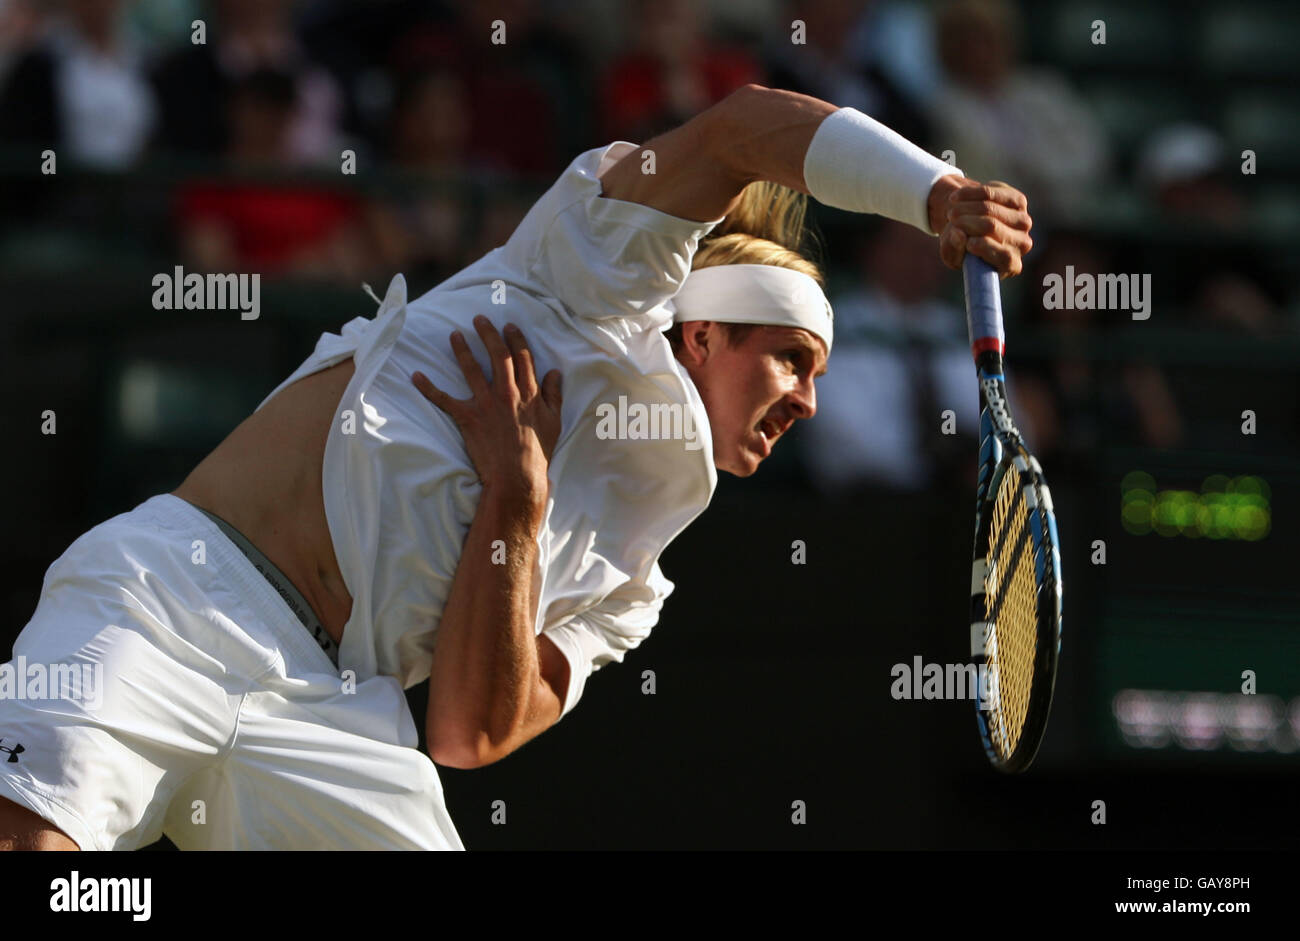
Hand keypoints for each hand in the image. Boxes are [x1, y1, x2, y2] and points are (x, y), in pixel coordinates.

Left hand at [411, 316, 561, 507]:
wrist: (518, 476)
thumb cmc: (538, 452)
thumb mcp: (554, 421)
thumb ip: (554, 395)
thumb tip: (555, 373)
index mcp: (529, 392)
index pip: (523, 357)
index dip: (515, 338)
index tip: (508, 325)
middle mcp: (508, 392)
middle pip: (497, 354)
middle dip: (488, 333)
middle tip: (479, 319)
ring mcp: (486, 403)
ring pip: (471, 368)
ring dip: (461, 349)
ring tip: (454, 335)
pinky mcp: (468, 416)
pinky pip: (444, 398)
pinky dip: (428, 387)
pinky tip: (416, 375)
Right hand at [927, 175, 1033, 277]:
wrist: (970, 227)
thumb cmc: (961, 248)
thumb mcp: (952, 255)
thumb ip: (953, 250)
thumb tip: (959, 235)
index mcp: (1011, 265)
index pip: (1005, 256)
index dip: (985, 247)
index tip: (967, 243)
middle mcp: (1022, 244)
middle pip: (992, 227)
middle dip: (966, 221)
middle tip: (951, 220)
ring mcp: (1022, 221)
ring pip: (990, 208)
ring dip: (965, 207)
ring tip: (951, 211)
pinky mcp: (1018, 201)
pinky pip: (991, 193)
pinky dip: (969, 194)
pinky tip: (956, 198)